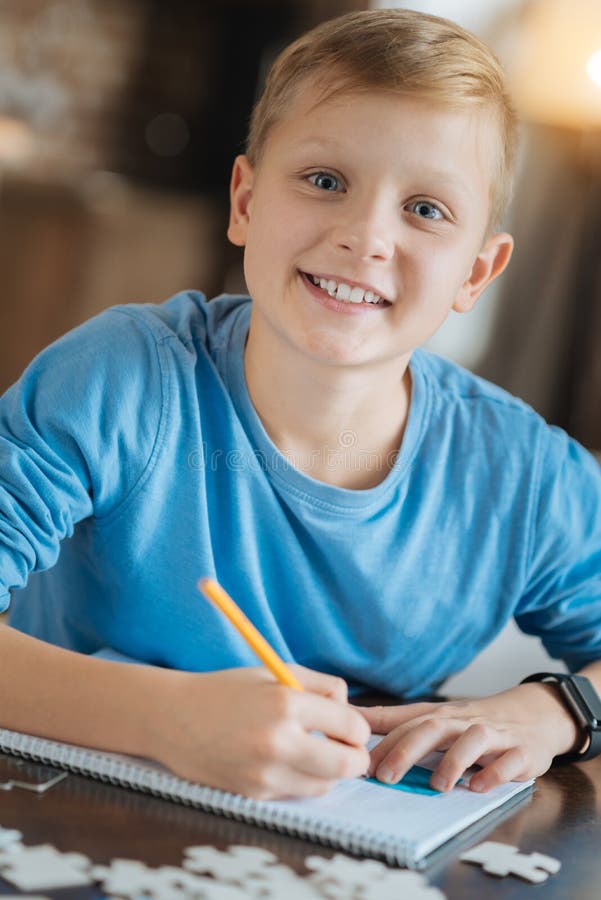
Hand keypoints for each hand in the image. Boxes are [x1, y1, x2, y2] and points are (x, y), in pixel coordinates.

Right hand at [152, 665, 370, 799]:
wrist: (173, 718)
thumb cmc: (228, 690)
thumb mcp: (276, 673)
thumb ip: (321, 686)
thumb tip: (352, 710)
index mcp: (286, 703)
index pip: (351, 726)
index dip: (357, 728)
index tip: (349, 726)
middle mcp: (278, 741)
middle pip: (348, 766)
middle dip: (355, 757)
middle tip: (345, 747)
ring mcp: (265, 773)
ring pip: (326, 785)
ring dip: (328, 771)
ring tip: (310, 750)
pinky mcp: (254, 795)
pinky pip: (297, 793)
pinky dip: (301, 780)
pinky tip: (284, 760)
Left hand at [356, 683, 579, 792]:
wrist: (534, 714)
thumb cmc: (474, 721)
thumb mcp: (435, 716)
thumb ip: (394, 720)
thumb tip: (349, 718)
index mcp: (442, 716)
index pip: (408, 724)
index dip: (384, 743)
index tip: (361, 764)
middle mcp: (464, 722)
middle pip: (433, 727)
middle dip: (407, 750)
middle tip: (385, 776)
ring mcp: (495, 736)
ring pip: (473, 739)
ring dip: (453, 760)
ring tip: (437, 785)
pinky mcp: (522, 752)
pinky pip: (511, 760)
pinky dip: (495, 773)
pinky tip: (479, 786)